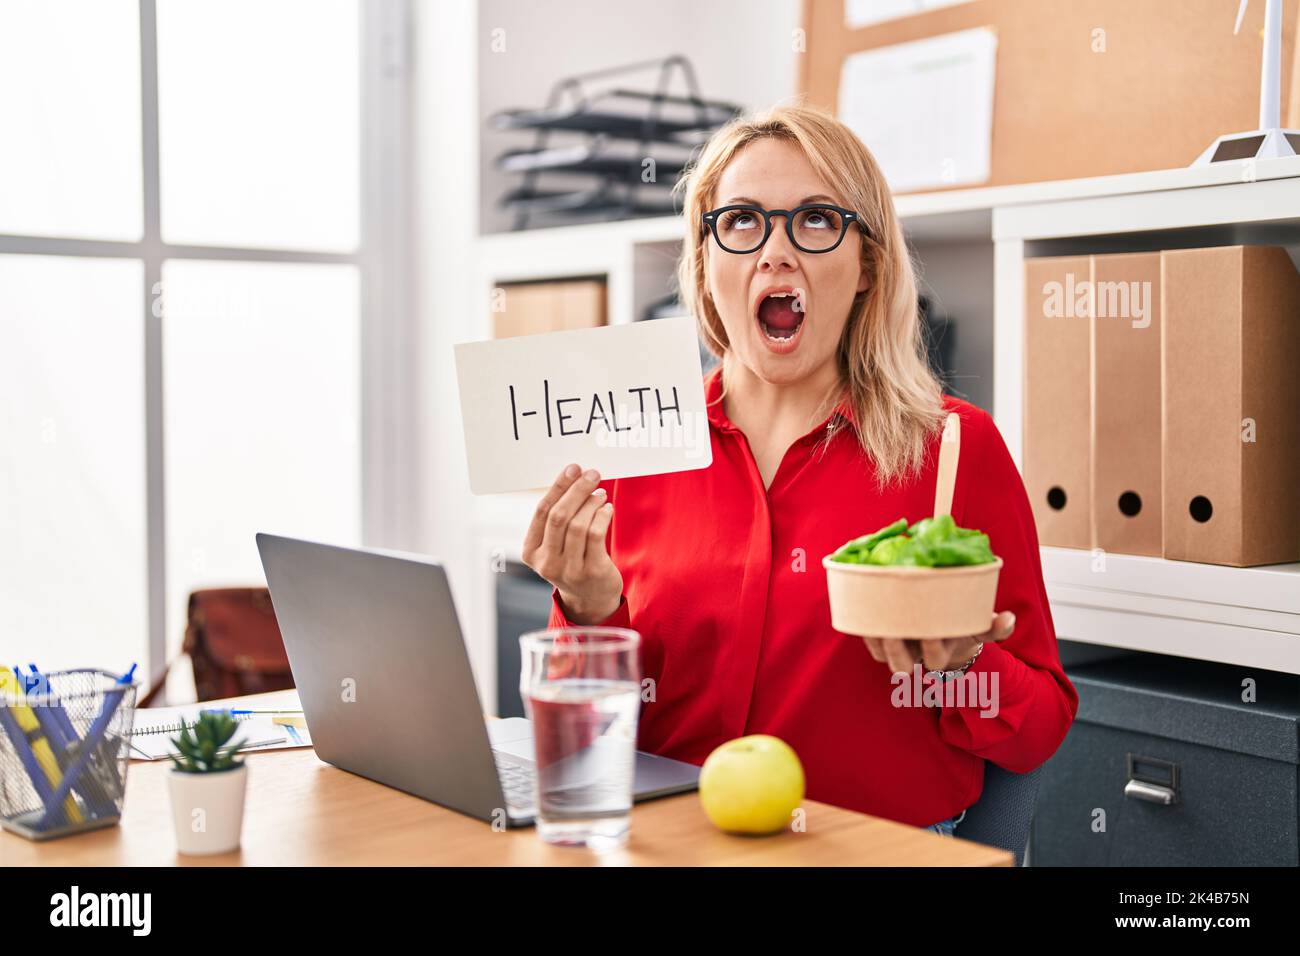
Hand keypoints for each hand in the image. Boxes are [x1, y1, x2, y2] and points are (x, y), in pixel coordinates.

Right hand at [522, 463, 622, 625]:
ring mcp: (569, 570)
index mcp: (531, 552)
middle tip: (592, 474)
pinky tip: (607, 509)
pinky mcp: (591, 572)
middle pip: (559, 516)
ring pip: (578, 525)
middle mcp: (546, 563)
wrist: (591, 597)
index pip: (542, 511)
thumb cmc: (573, 560)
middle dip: (577, 490)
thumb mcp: (556, 544)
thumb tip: (574, 478)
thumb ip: (558, 517)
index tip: (573, 469)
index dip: (558, 487)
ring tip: (600, 494)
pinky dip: (602, 516)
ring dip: (591, 503)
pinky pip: (596, 535)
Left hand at [861, 611, 1015, 676]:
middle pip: (902, 665)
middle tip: (894, 631)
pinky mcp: (881, 637)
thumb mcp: (979, 628)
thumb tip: (1009, 619)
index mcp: (939, 654)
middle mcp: (915, 655)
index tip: (933, 632)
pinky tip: (861, 612)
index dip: (932, 649)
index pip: (934, 660)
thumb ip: (995, 628)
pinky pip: (868, 640)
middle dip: (897, 652)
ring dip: (875, 641)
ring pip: (881, 654)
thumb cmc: (963, 628)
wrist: (944, 632)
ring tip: (872, 621)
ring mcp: (898, 648)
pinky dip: (863, 630)